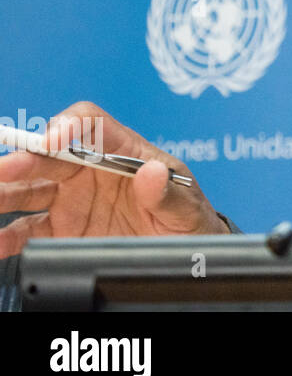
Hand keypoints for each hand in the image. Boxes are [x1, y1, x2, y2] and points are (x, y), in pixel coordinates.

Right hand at [0, 102, 229, 258]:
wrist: (186, 252)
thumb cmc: (189, 218)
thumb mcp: (188, 208)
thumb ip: (169, 192)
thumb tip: (151, 172)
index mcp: (125, 152)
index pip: (92, 124)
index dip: (70, 124)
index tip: (53, 139)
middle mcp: (93, 170)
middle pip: (51, 154)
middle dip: (25, 158)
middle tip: (5, 169)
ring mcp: (75, 198)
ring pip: (30, 188)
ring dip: (6, 192)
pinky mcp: (64, 227)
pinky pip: (28, 227)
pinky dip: (8, 233)